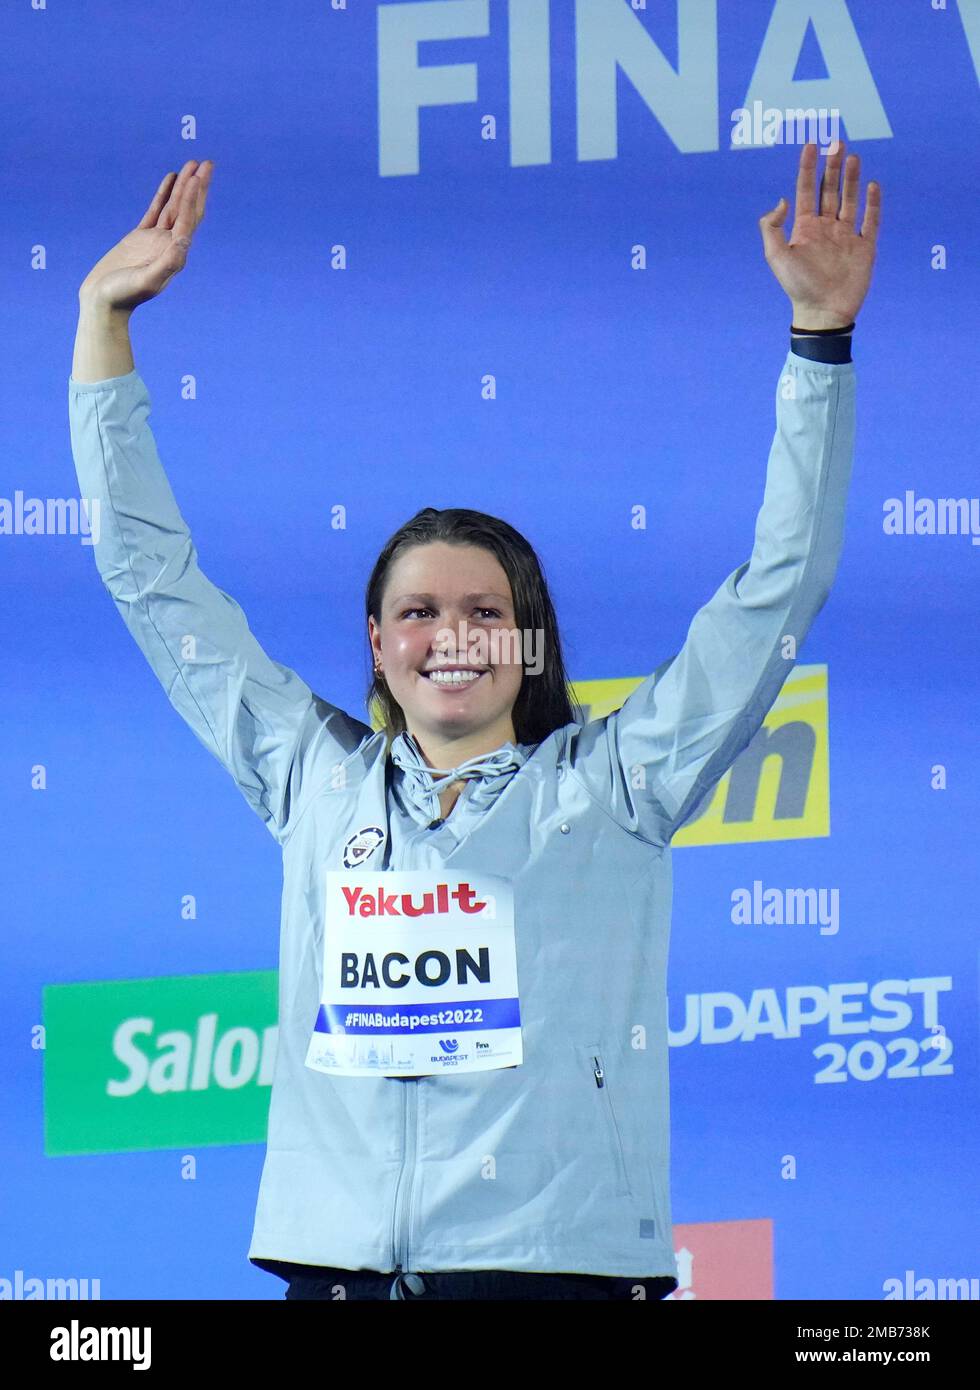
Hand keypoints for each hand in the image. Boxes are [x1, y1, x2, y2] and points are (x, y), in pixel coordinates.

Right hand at [78, 159, 213, 312]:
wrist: (103, 302)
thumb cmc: (123, 295)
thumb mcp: (147, 281)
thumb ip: (166, 263)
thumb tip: (183, 242)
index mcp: (175, 255)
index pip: (188, 220)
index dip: (193, 197)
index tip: (198, 175)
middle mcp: (170, 246)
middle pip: (188, 210)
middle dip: (197, 187)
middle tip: (207, 163)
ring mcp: (156, 240)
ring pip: (173, 207)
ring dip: (183, 186)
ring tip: (193, 164)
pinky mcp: (140, 237)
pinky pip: (156, 210)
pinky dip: (164, 194)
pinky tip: (171, 179)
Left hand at [759, 142, 880, 328]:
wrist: (823, 311)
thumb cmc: (798, 286)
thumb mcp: (776, 256)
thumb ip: (772, 227)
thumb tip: (783, 200)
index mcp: (805, 228)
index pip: (806, 191)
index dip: (807, 168)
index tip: (810, 145)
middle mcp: (826, 228)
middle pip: (829, 190)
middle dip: (832, 166)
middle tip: (837, 143)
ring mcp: (846, 236)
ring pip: (849, 200)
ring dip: (851, 178)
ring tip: (854, 156)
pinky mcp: (865, 247)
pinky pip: (870, 220)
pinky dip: (872, 203)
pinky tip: (872, 185)